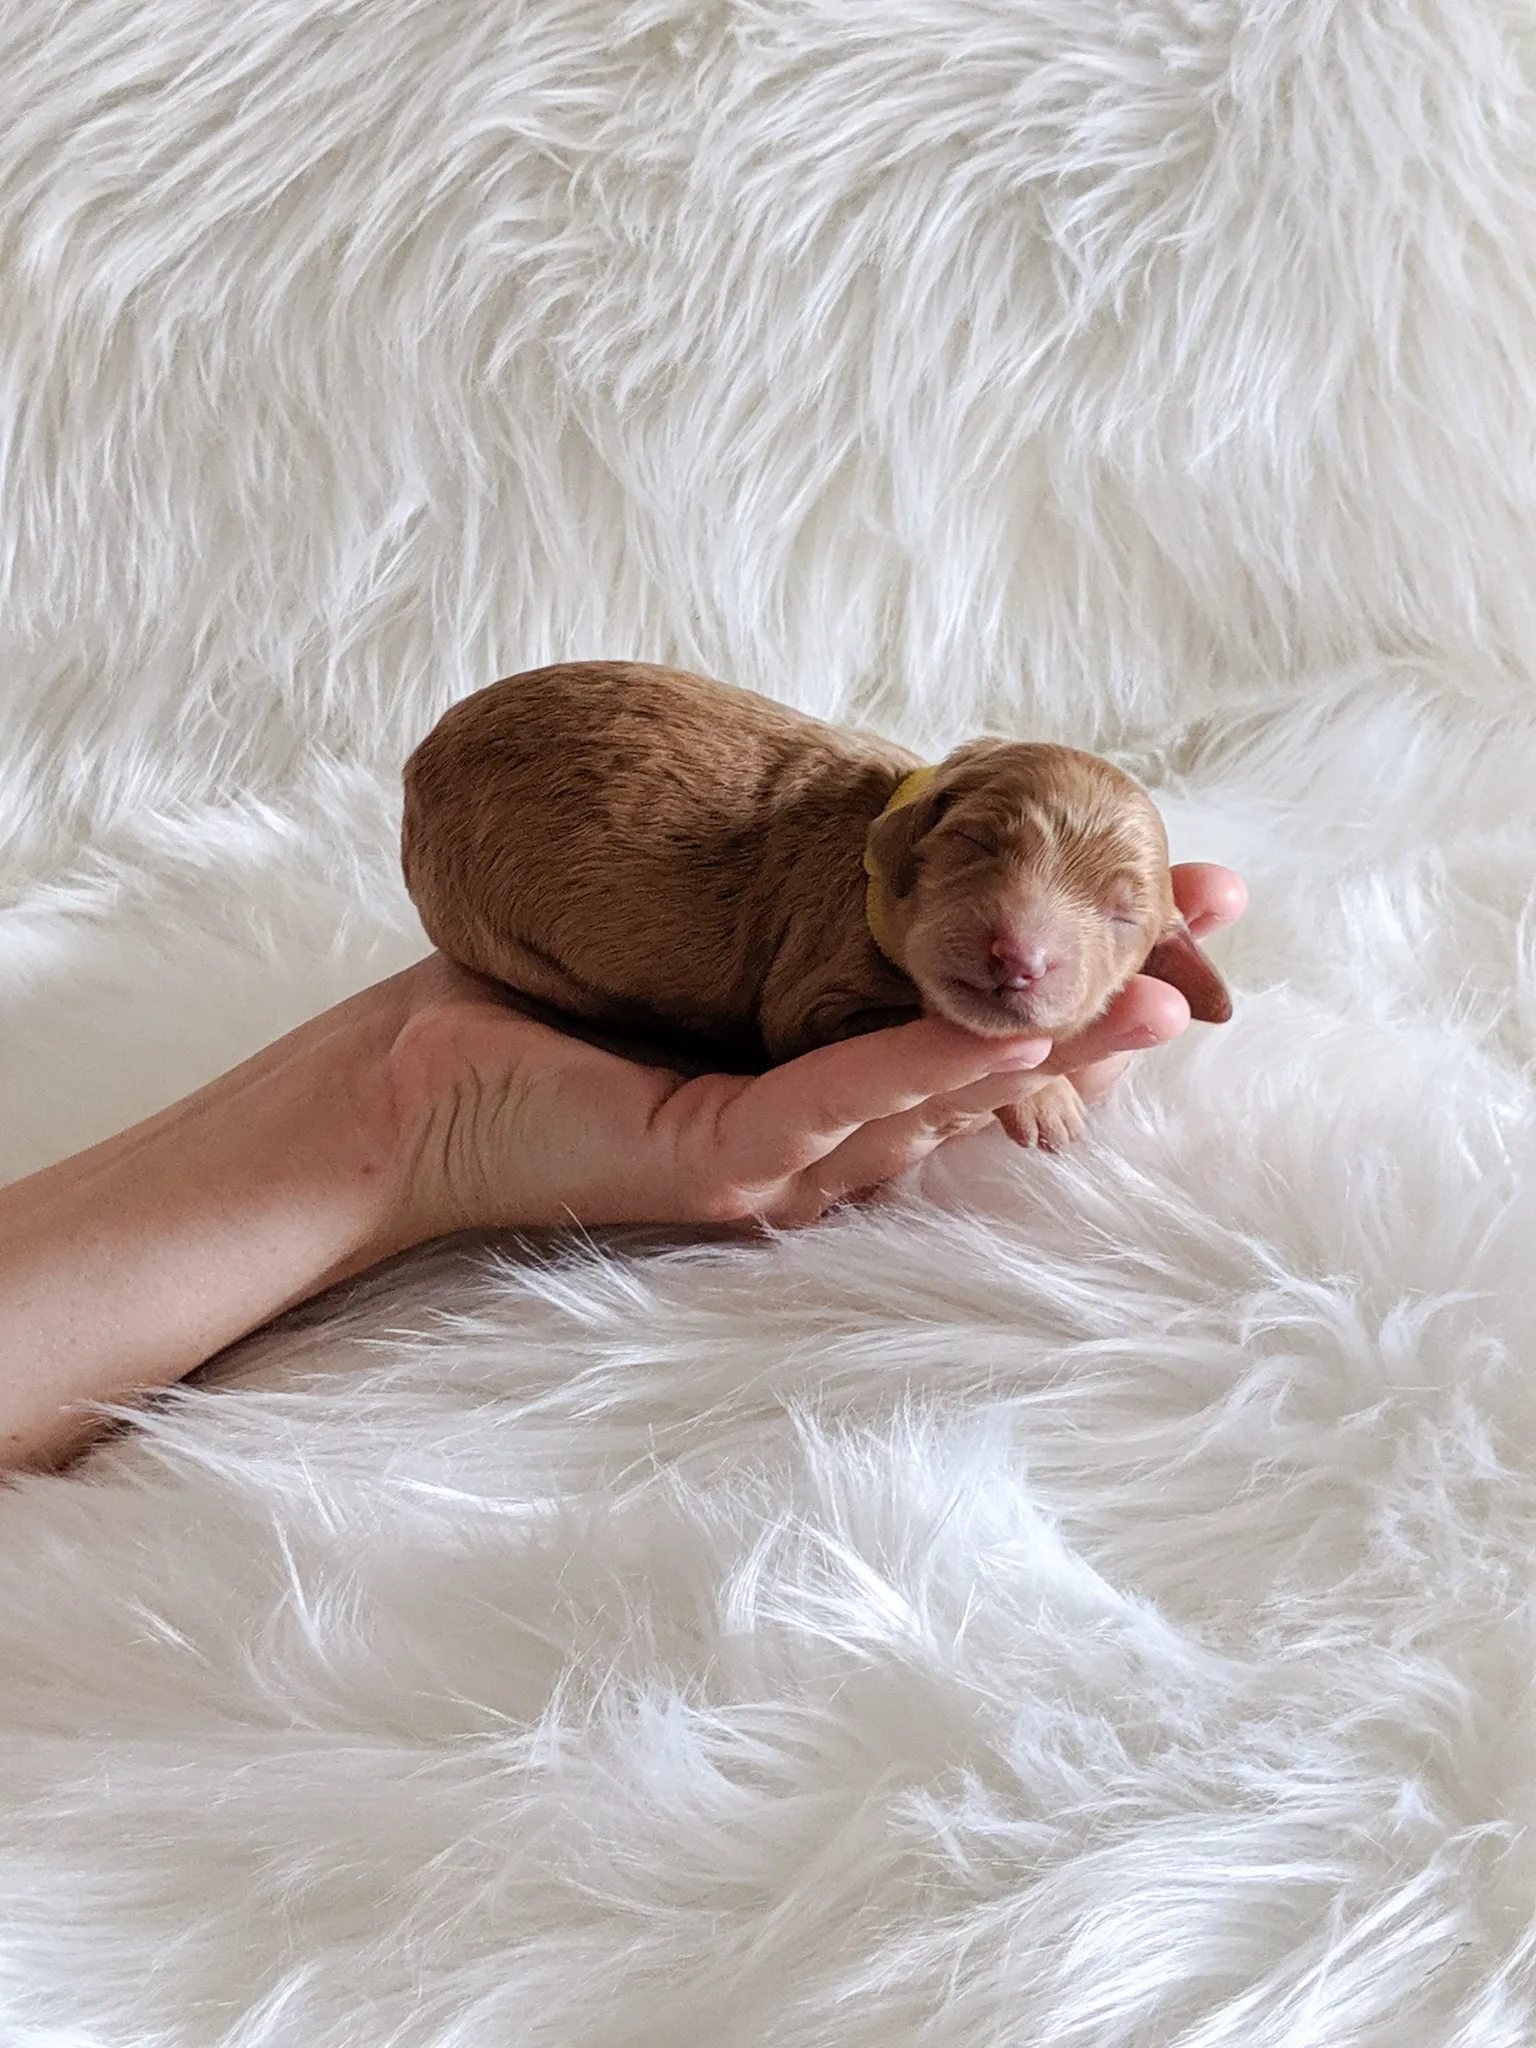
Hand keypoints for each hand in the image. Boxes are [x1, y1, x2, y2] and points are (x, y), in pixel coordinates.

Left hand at [381, 863, 1245, 1236]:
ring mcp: (777, 1163)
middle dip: (1106, 1009)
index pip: (974, 1042)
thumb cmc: (532, 1026)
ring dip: (1055, 1042)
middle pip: (990, 1074)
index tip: (1169, 911)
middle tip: (1211, 941)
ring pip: (942, 1095)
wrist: (394, 1099)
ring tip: (1159, 993)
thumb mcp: (695, 970)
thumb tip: (866, 862)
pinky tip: (1006, 1026)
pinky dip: (929, 1063)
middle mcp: (818, 1147)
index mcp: (819, 1104)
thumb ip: (792, 948)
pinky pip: (843, 1100)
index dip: (1078, 982)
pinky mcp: (720, 1157)